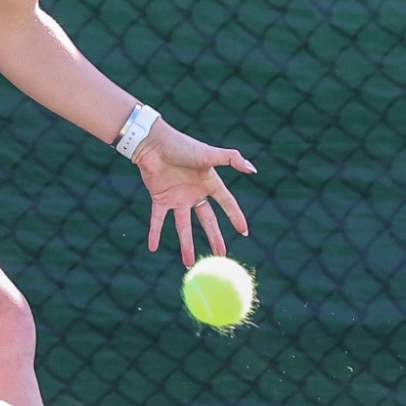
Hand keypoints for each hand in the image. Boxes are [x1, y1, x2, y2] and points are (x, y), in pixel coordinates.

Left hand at [132, 122, 256, 266]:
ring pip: (183, 226)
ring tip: (189, 263)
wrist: (154, 143)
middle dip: (214, 238)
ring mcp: (177, 198)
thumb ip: (231, 159)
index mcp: (209, 182)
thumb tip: (253, 169)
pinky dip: (155, 233)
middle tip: (220, 255)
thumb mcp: (209, 154)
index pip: (226, 203)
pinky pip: (158, 220)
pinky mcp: (160, 199)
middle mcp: (194, 193)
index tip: (244, 232)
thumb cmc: (182, 145)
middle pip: (207, 220)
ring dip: (185, 245)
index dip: (235, 216)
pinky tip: (153, 248)